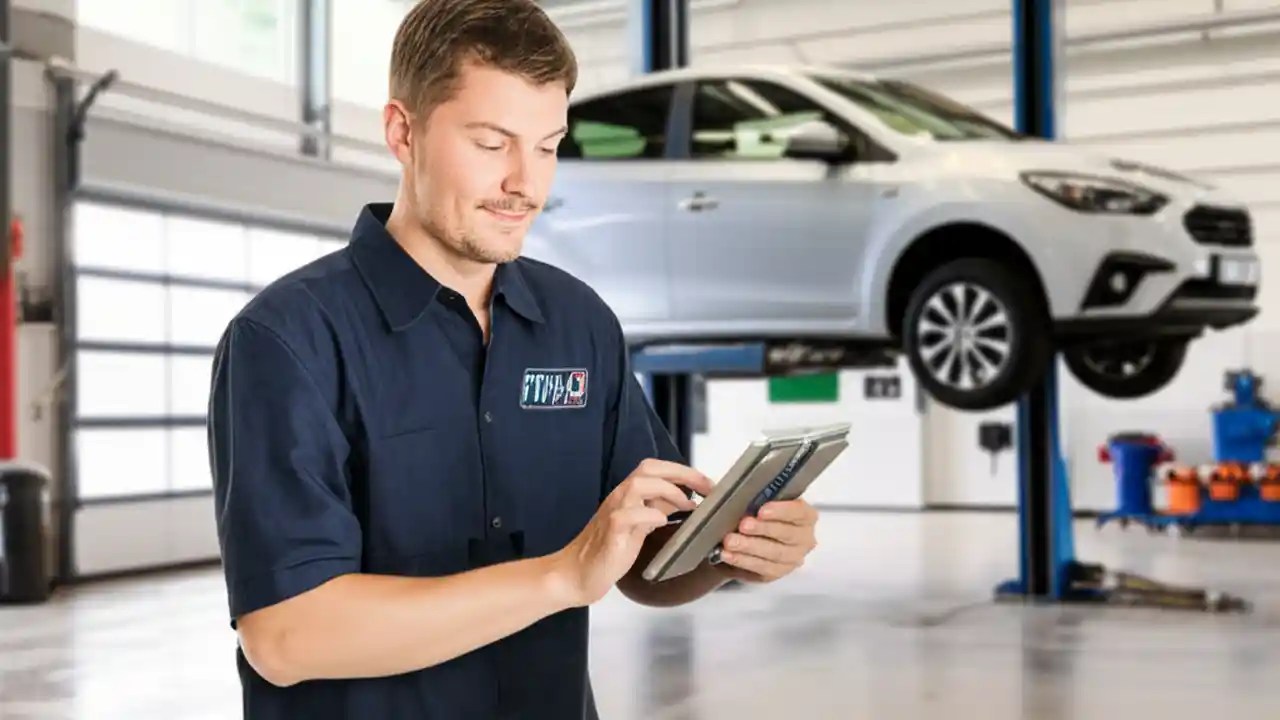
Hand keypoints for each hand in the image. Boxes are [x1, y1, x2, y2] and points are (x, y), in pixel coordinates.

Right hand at [551, 459, 712, 606]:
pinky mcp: (609, 533)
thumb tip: (684, 497)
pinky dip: (649, 515)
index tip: (707, 484)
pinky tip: (662, 522)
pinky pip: (627, 516)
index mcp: (628, 494)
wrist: (577, 573)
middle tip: (706, 488)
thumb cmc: (608, 549)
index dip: (684, 471)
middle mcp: (620, 498)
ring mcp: (612, 513)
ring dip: (667, 491)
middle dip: (682, 473)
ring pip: (637, 485)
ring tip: (687, 505)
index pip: (656, 468)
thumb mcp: (639, 524)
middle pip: (648, 468)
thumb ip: (657, 508)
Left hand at [714, 499, 818, 583]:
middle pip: (787, 535)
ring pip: (773, 554)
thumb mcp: (752, 499)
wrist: (741, 536)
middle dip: (763, 530)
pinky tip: (727, 555)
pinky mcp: (776, 574)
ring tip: (729, 541)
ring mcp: (791, 559)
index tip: (761, 510)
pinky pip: (761, 569)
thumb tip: (719, 488)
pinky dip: (742, 561)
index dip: (782, 511)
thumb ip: (747, 494)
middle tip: (742, 525)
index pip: (799, 512)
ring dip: (750, 547)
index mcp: (804, 515)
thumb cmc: (752, 512)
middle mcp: (804, 539)